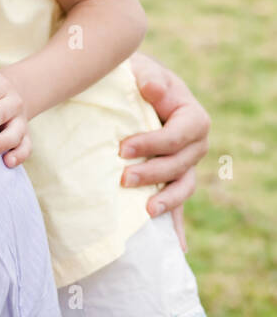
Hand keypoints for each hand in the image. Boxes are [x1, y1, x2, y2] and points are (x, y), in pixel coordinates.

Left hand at [120, 51, 210, 250]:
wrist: (128, 88)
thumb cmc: (134, 75)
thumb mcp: (140, 68)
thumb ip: (147, 76)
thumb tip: (151, 87)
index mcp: (192, 116)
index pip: (181, 134)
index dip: (155, 143)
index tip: (123, 148)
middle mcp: (193, 144)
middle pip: (181, 164)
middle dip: (153, 174)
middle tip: (122, 178)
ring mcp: (183, 164)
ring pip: (183, 187)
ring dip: (166, 200)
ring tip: (146, 211)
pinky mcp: (169, 179)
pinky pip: (177, 204)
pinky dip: (177, 226)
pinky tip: (176, 248)